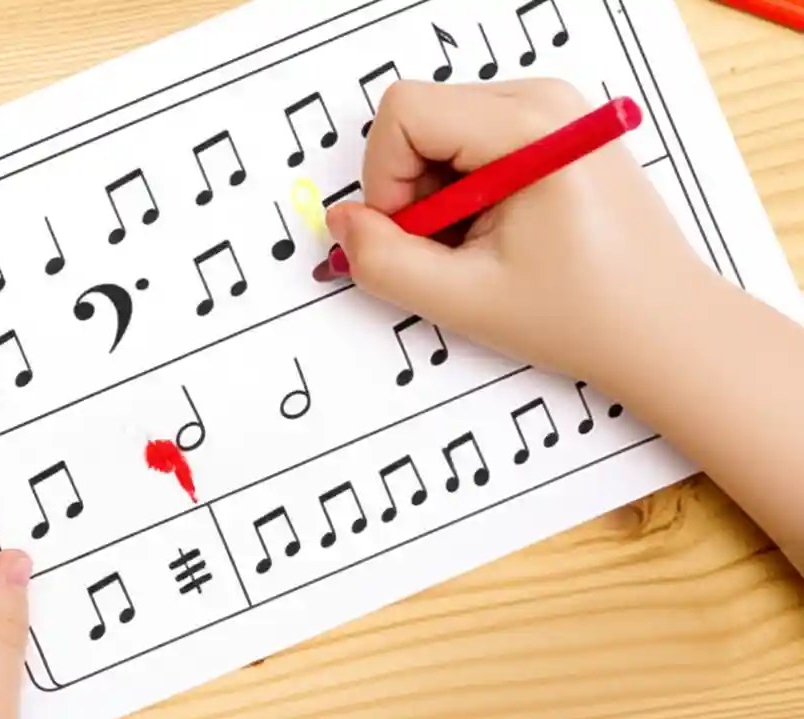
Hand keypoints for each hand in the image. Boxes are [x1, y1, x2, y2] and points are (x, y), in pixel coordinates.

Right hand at [328, 79, 715, 386]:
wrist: (666, 329)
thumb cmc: (590, 315)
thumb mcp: (465, 300)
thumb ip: (384, 262)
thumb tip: (341, 224)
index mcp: (531, 128)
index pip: (404, 112)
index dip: (385, 179)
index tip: (413, 234)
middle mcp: (544, 101)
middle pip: (419, 117)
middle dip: (409, 189)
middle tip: (447, 248)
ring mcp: (551, 110)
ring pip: (438, 131)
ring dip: (435, 193)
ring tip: (477, 246)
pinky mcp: (550, 128)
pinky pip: (468, 141)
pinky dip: (460, 190)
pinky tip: (493, 233)